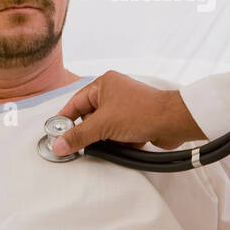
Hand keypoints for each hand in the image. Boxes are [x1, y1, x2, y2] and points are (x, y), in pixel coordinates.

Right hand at [51, 72, 203, 155]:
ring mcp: (125, 108)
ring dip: (109, 139)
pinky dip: (121, 142)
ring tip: (118, 139)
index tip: (56, 135)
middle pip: (89, 119)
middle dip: (93, 133)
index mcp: (103, 84)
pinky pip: (118, 135)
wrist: (173, 122)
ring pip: (104, 130)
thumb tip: (58, 145)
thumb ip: (78, 136)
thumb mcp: (103, 125)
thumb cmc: (142, 112)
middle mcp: (113, 93)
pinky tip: (130, 141)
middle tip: (91, 141)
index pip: (75, 103)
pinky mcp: (135, 121)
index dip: (65, 120)